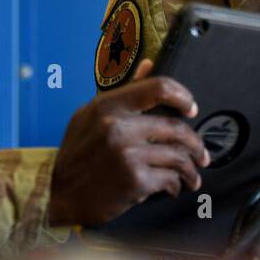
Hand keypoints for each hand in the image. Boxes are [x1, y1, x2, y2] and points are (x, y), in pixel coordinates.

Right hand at [48, 59, 210, 226]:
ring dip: (190, 168)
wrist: (58, 196)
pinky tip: (174, 188)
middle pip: (176, 127)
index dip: (183, 97)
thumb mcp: (91, 117)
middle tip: (201, 154)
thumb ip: (125, 91)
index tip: (191, 109)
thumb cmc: (77, 156)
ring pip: (177, 156)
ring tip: (192, 176)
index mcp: (107, 106)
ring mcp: (126, 154)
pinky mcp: (134, 181)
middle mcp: (117, 127)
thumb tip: (149, 63)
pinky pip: (170, 179)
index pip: (158, 88)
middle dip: (195, 144)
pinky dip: (177, 185)